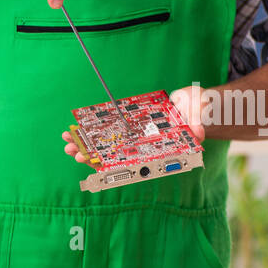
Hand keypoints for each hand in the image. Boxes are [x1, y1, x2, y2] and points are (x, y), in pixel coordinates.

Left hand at [61, 88, 206, 166]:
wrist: (199, 104)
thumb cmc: (199, 110)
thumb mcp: (199, 113)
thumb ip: (197, 123)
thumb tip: (199, 133)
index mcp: (159, 147)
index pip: (133, 160)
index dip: (112, 163)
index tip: (92, 162)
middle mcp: (147, 145)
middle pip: (116, 155)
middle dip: (92, 154)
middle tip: (73, 153)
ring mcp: (139, 136)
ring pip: (110, 145)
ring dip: (88, 144)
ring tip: (68, 142)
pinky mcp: (135, 125)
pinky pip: (112, 130)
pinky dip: (95, 131)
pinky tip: (78, 129)